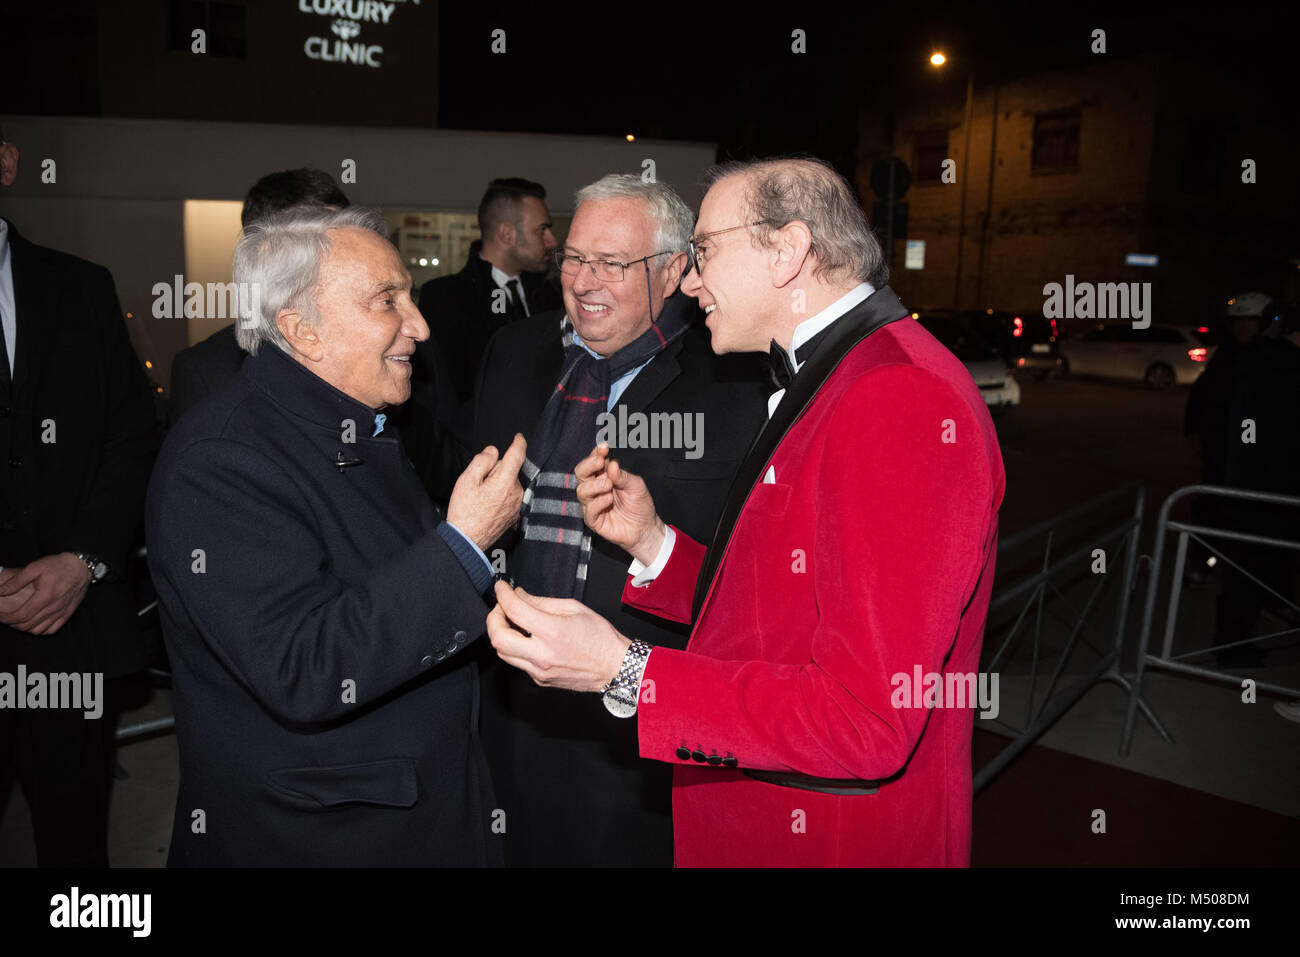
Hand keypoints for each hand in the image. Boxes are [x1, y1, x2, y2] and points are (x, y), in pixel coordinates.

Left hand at [0, 553, 90, 635]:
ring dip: (24, 628)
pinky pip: (52, 630)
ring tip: (17, 621)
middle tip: (5, 617)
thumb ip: (16, 581)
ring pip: (38, 630)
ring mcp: (61, 612)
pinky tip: (34, 624)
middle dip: (12, 624)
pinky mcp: (67, 614)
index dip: (6, 618)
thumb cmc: (57, 565)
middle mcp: (54, 607)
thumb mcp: (34, 568)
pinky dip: (40, 631)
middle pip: (27, 625)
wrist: (81, 567)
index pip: (20, 615)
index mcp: (44, 596)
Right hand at [446, 434, 526, 549]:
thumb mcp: (467, 480)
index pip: (517, 456)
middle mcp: (516, 494)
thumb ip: (482, 461)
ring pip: (509, 483)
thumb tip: (493, 452)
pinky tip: (487, 505)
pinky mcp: (515, 514)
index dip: (518, 443)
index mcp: (505, 483)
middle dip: (496, 471)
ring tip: (482, 498)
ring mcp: (517, 505)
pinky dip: (501, 495)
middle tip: (479, 484)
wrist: (467, 540)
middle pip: (509, 470)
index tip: (518, 437)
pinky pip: (510, 495)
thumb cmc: (465, 512)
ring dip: (498, 484)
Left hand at [486, 580, 629, 692]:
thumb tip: (520, 596)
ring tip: (512, 621)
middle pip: (498, 638)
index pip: (514, 610)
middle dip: (493, 618)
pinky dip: (515, 647)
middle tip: (501, 607)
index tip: (501, 588)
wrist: (614, 667)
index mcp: (552, 632)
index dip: (502, 595)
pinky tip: (525, 637)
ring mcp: (539, 670)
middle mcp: (542, 654)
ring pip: (502, 653)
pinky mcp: (540, 679)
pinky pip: (517, 662)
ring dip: (501, 634)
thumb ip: (542, 602)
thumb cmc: (600, 638)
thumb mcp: (574, 608)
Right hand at [575, 442, 664, 564]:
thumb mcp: (636, 486)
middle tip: (600, 462)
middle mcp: (596, 488)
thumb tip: (611, 464)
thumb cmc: (640, 505)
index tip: (603, 447)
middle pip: (581, 473)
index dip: (596, 453)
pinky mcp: (593, 519)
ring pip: (582, 490)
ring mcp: (593, 504)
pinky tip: (609, 499)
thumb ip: (623, 475)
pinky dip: (598, 503)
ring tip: (609, 485)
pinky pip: (589, 510)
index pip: (594, 462)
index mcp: (605, 476)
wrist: (645, 528)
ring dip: (594, 485)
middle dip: (588, 465)